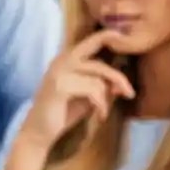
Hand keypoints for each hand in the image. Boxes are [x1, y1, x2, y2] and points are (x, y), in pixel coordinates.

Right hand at [6, 30, 135, 169]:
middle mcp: (61, 62)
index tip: (125, 36)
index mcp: (65, 59)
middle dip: (118, 77)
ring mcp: (59, 73)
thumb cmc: (62, 114)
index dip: (109, 36)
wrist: (39, 134)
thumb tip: (120, 83)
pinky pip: (93, 89)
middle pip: (100, 63)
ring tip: (103, 112)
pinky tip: (99, 116)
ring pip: (98, 78)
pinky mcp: (60, 86)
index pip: (91, 42)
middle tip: (129, 93)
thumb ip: (99, 84)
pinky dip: (100, 104)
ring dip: (106, 98)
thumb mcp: (85, 95)